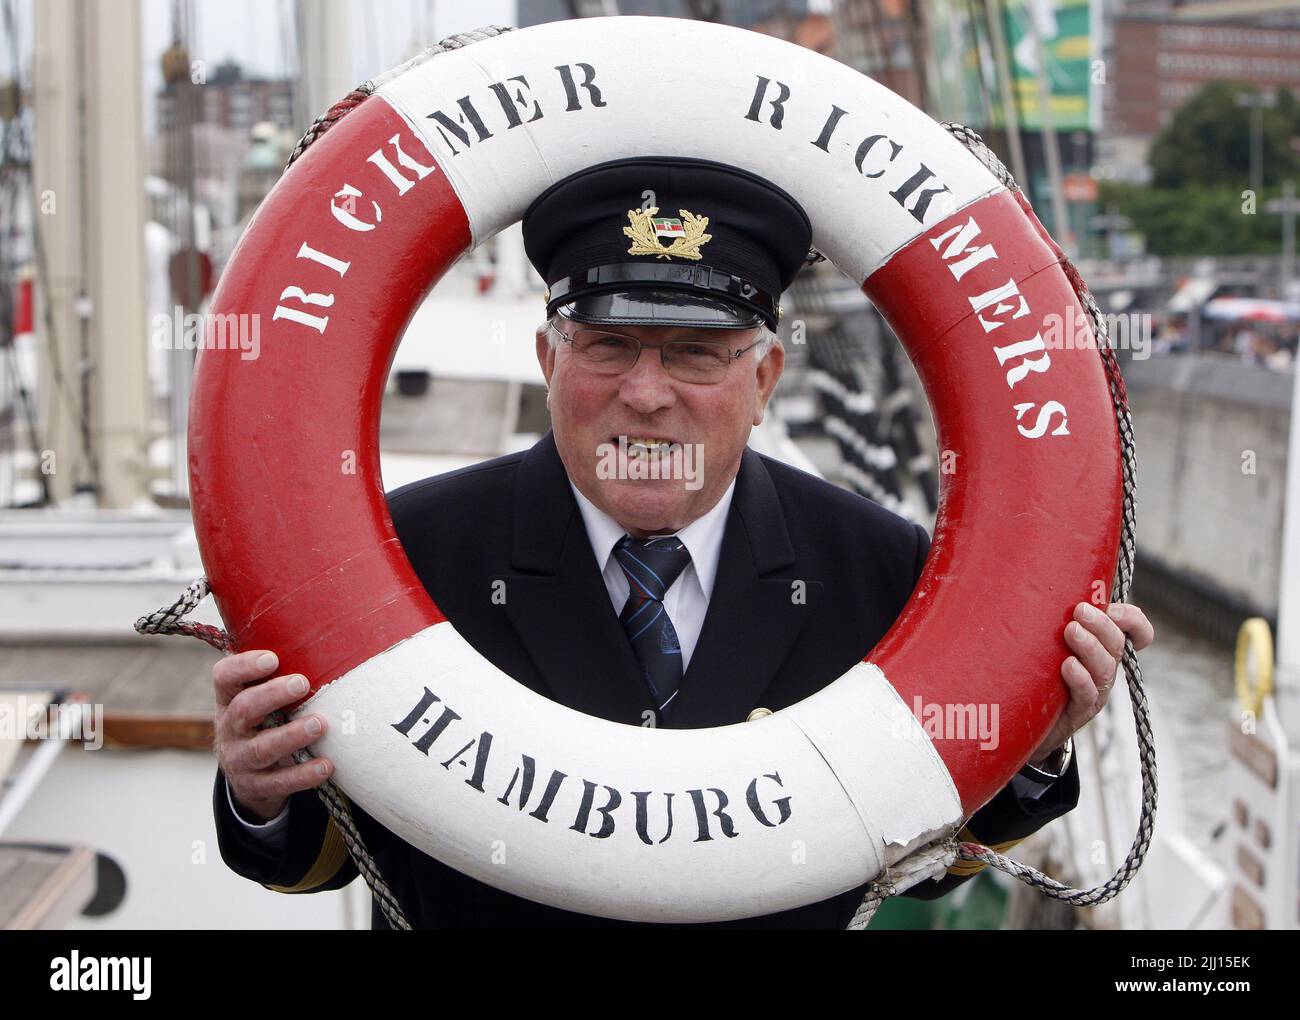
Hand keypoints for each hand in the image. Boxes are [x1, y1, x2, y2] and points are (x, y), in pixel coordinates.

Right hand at [212, 649, 332, 822]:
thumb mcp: (263, 698)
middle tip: (302, 683)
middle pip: (244, 709)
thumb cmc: (266, 722)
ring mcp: (241, 759)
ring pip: (262, 748)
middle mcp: (230, 728)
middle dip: (272, 695)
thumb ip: (282, 672)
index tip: (272, 658)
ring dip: (292, 735)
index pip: (224, 677)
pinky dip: (304, 774)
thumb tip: (331, 631)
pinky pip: (279, 782)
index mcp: (230, 700)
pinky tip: (327, 765)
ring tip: (320, 724)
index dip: (244, 667)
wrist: (250, 778)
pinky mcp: (257, 786)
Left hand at [1028, 602, 1154, 766]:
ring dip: (1090, 646)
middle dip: (1102, 625)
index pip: (1135, 632)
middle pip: (1117, 644)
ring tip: (1071, 630)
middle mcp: (1103, 668)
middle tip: (1079, 610)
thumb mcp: (1046, 640)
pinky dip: (1079, 678)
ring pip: (1104, 667)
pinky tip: (1067, 665)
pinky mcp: (1077, 712)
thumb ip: (1052, 616)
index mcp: (1101, 647)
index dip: (1134, 621)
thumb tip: (1038, 573)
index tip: (1115, 610)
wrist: (1023, 722)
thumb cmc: (1035, 671)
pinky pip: (1087, 694)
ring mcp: (1094, 691)